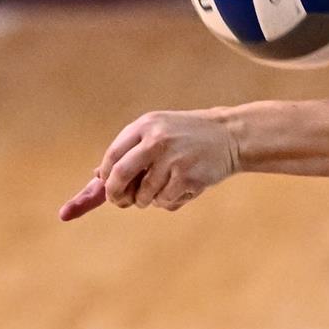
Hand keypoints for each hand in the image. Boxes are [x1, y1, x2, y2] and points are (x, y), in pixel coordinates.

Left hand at [59, 109, 238, 220]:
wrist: (231, 135)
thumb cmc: (189, 135)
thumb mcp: (158, 131)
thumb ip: (129, 149)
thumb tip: (97, 177)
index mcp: (145, 126)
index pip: (112, 155)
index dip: (106, 176)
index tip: (107, 186)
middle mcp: (156, 140)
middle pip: (120, 175)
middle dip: (116, 194)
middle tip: (120, 201)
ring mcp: (173, 159)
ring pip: (143, 194)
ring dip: (146, 200)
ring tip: (160, 191)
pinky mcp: (188, 177)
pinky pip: (165, 201)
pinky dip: (167, 202)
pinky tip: (180, 191)